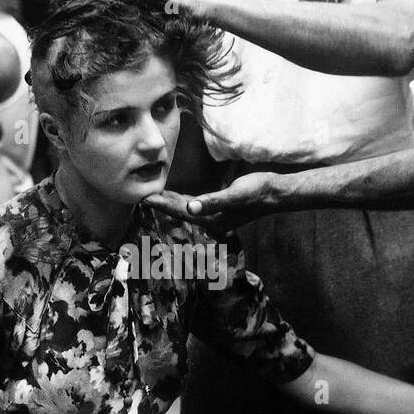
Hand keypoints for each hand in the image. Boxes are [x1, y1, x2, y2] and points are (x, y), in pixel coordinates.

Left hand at [146, 170, 281, 233]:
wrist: (275, 193)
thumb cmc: (257, 192)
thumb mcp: (236, 195)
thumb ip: (214, 201)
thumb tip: (191, 207)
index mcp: (211, 219)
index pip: (180, 211)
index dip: (161, 204)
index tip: (143, 199)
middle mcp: (210, 220)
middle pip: (179, 212)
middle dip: (160, 204)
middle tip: (139, 196)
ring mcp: (214, 215)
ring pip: (185, 209)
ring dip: (169, 203)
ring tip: (151, 195)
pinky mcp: (218, 207)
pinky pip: (194, 204)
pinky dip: (181, 200)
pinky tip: (173, 196)